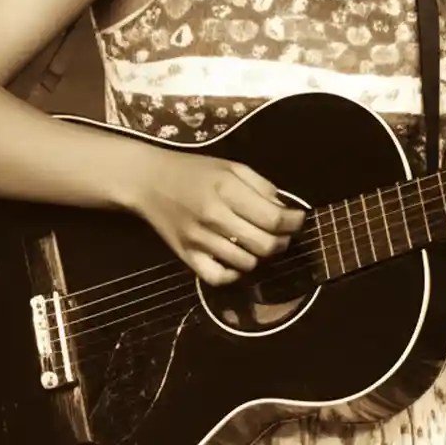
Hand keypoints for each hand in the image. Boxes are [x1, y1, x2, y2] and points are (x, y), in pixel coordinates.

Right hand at [124, 149, 305, 285]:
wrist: (147, 181)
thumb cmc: (195, 171)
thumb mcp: (232, 167)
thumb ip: (262, 187)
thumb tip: (285, 210)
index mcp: (227, 191)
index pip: (273, 218)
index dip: (294, 222)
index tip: (298, 219)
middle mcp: (214, 217)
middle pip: (265, 245)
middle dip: (283, 242)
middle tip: (282, 235)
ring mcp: (199, 240)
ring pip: (247, 263)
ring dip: (260, 256)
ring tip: (258, 243)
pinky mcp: (186, 256)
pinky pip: (218, 278)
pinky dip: (234, 274)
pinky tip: (238, 261)